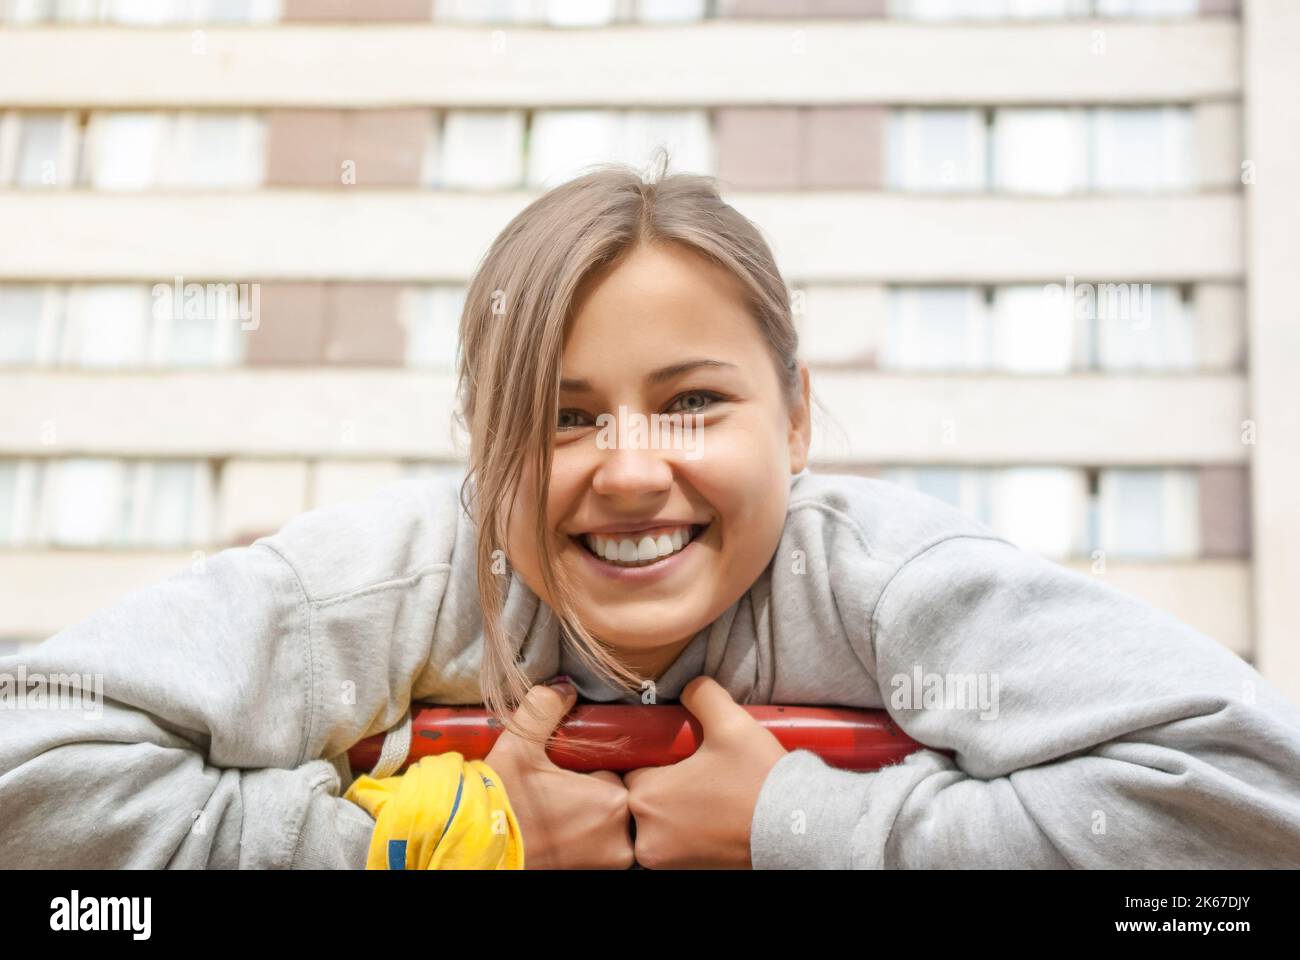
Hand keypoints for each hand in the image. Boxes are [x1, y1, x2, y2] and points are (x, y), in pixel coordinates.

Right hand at [484, 681, 634, 869]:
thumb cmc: (501, 799)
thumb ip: (546, 706)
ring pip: (608, 826)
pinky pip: (597, 847)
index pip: (620, 774)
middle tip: (560, 788)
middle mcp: (619, 840)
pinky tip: (555, 828)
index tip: (572, 768)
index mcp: (612, 803)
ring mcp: (606, 864)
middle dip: (594, 793)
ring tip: (556, 809)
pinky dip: (582, 837)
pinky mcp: (589, 875)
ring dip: (590, 817)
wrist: (473, 846)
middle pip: (617, 801)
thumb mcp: (521, 743)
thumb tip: (564, 688)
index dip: (596, 768)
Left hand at [623, 676, 787, 868]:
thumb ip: (702, 694)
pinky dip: (688, 832)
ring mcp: (666, 861)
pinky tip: (714, 816)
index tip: (681, 757)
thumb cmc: (759, 778)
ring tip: (709, 796)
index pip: (634, 770)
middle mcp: (647, 836)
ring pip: (658, 823)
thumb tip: (690, 687)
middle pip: (643, 799)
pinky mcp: (685, 874)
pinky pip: (675, 844)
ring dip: (675, 810)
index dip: (657, 760)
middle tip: (699, 776)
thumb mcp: (730, 721)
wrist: (797, 828)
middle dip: (666, 786)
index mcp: (647, 797)